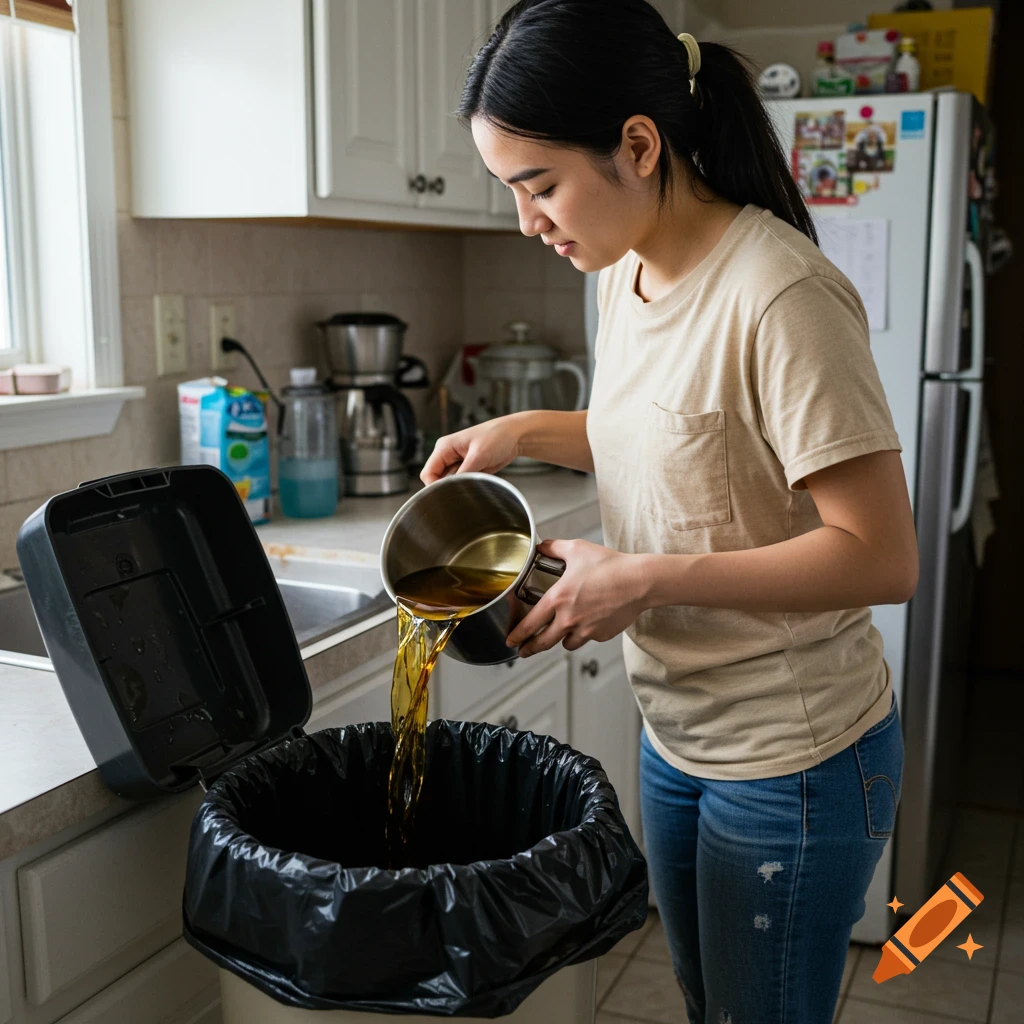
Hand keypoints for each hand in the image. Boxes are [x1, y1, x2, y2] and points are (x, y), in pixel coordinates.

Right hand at [420, 416, 522, 483]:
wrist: (515, 436)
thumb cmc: (497, 436)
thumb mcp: (479, 455)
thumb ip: (463, 473)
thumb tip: (451, 489)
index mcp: (444, 447)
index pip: (428, 473)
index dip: (434, 486)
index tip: (447, 494)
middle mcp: (448, 455)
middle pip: (436, 479)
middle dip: (447, 487)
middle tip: (463, 490)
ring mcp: (458, 463)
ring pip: (449, 483)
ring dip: (459, 487)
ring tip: (475, 481)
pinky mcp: (468, 469)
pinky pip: (461, 483)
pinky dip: (467, 486)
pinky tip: (479, 482)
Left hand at [506, 539, 648, 656]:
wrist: (639, 582)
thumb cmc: (610, 565)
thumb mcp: (577, 549)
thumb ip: (555, 548)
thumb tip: (543, 546)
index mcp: (558, 599)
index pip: (530, 623)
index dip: (517, 634)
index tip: (511, 640)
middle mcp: (569, 619)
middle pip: (543, 643)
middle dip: (530, 649)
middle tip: (524, 651)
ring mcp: (586, 630)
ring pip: (566, 644)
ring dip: (561, 640)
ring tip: (561, 633)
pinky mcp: (601, 635)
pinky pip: (587, 638)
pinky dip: (585, 634)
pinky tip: (589, 622)